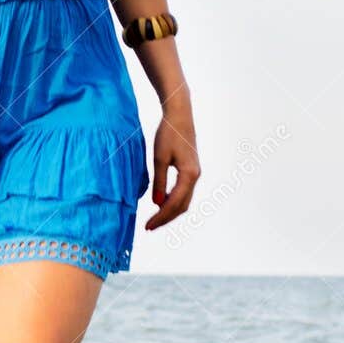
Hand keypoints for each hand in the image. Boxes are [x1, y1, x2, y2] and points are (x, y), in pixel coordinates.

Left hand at [144, 90, 199, 230]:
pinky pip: (184, 192)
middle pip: (182, 206)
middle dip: (166, 218)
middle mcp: (196, 176)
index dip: (161, 216)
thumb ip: (159, 182)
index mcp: (189, 175)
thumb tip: (156, 203)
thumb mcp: (159, 158)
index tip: (148, 226)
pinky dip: (173, 201)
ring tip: (154, 218)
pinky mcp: (192, 169)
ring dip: (170, 211)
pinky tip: (161, 202)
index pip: (174, 203)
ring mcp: (195, 173)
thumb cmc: (167, 134)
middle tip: (149, 226)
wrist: (180, 116)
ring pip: (184, 200)